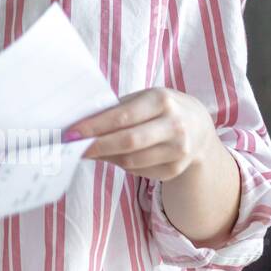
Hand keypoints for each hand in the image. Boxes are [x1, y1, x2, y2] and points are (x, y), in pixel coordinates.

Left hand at [69, 87, 219, 180]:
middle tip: (74, 148)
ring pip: (131, 161)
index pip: (122, 117)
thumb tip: (81, 126)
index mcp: (161, 101)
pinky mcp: (176, 169)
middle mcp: (174, 126)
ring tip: (91, 151)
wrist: (198, 127)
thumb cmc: (159, 108)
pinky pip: (138, 171)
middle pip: (127, 142)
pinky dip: (121, 165)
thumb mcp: (143, 99)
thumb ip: (116, 110)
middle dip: (96, 146)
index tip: (72, 133)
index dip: (94, 127)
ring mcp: (178, 150)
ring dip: (105, 157)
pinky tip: (114, 156)